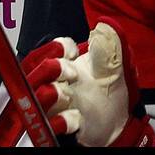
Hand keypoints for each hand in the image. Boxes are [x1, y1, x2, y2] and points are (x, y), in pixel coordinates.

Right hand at [33, 20, 154, 146]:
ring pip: (38, 95)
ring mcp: (53, 106)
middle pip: (37, 70)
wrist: (117, 127)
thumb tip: (104, 26)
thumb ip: (108, 49)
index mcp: (68, 66)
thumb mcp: (114, 70)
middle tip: (72, 73)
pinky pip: (49, 123)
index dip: (58, 47)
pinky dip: (62, 120)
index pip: (51, 50)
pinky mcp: (56, 127)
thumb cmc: (110, 95)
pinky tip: (76, 120)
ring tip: (67, 95)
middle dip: (51, 68)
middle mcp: (56, 83)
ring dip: (51, 93)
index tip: (72, 52)